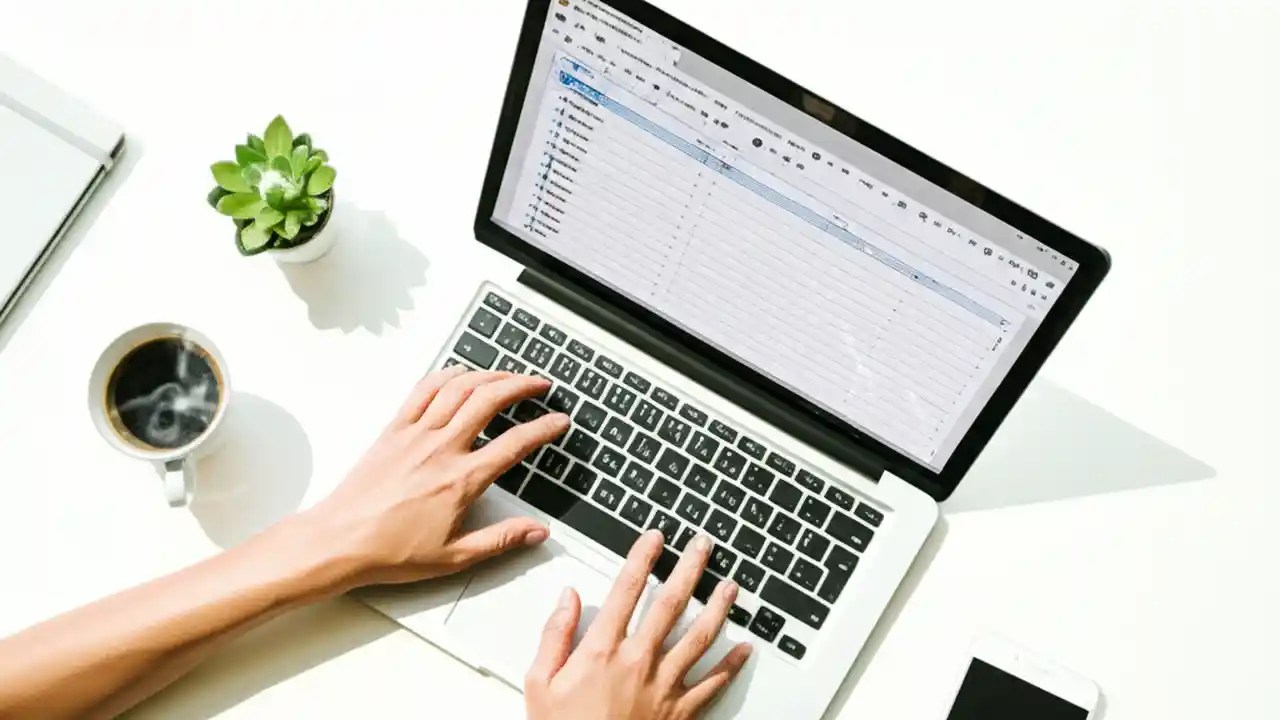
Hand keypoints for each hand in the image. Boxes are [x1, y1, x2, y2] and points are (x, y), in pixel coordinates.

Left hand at [301, 366, 568, 590]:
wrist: (339, 541)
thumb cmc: (389, 551)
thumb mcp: (454, 557)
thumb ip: (501, 540)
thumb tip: (536, 532)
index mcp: (461, 480)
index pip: (515, 444)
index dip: (544, 429)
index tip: (558, 421)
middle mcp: (441, 449)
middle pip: (490, 400)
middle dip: (521, 385)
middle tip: (539, 385)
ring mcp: (415, 434)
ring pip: (459, 388)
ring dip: (489, 374)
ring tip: (508, 375)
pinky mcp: (393, 430)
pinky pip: (423, 390)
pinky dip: (447, 375)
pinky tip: (460, 373)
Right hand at [525, 531, 752, 719]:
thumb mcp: (540, 683)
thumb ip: (555, 635)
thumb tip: (568, 598)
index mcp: (602, 649)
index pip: (627, 589)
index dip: (643, 558)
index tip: (655, 538)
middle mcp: (638, 661)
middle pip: (670, 603)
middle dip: (690, 569)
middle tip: (703, 545)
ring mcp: (664, 686)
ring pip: (699, 637)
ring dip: (718, 608)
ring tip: (731, 586)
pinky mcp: (680, 711)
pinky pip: (712, 684)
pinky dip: (732, 665)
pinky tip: (746, 649)